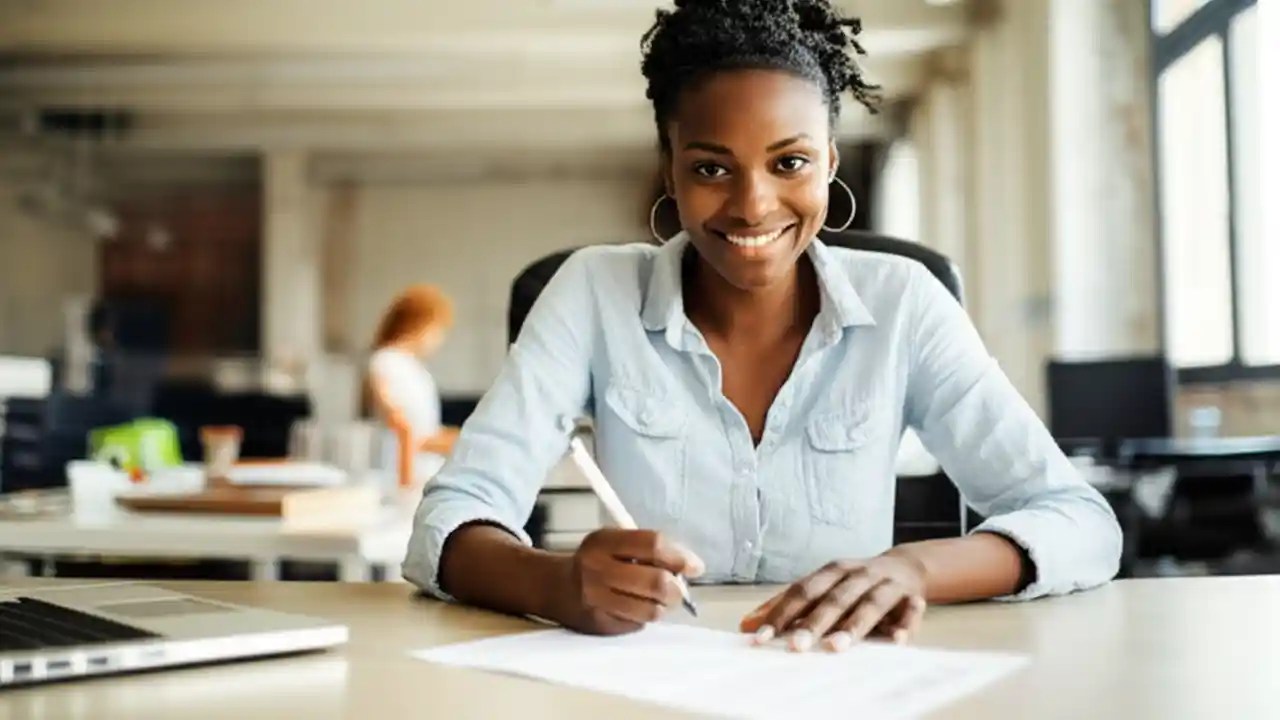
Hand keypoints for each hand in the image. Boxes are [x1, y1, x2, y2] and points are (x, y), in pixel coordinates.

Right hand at [557, 528, 703, 635]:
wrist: (554, 587)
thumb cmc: (595, 560)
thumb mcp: (614, 542)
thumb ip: (647, 549)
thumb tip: (689, 567)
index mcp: (604, 542)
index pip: (652, 545)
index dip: (680, 557)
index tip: (695, 566)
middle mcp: (598, 570)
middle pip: (656, 582)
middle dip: (677, 589)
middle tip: (678, 590)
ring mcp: (597, 600)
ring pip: (650, 610)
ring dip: (663, 606)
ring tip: (659, 600)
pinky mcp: (599, 624)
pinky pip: (637, 624)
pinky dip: (645, 616)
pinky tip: (636, 608)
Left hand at [739, 553, 926, 651]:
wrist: (906, 566)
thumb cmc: (854, 583)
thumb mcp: (821, 587)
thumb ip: (787, 605)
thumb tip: (746, 626)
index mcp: (832, 570)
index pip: (802, 591)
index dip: (781, 613)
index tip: (761, 638)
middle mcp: (858, 574)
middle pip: (834, 598)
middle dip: (814, 622)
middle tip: (796, 647)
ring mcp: (886, 585)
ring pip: (869, 604)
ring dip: (854, 625)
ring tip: (837, 647)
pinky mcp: (912, 598)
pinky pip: (910, 612)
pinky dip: (904, 625)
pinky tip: (896, 641)